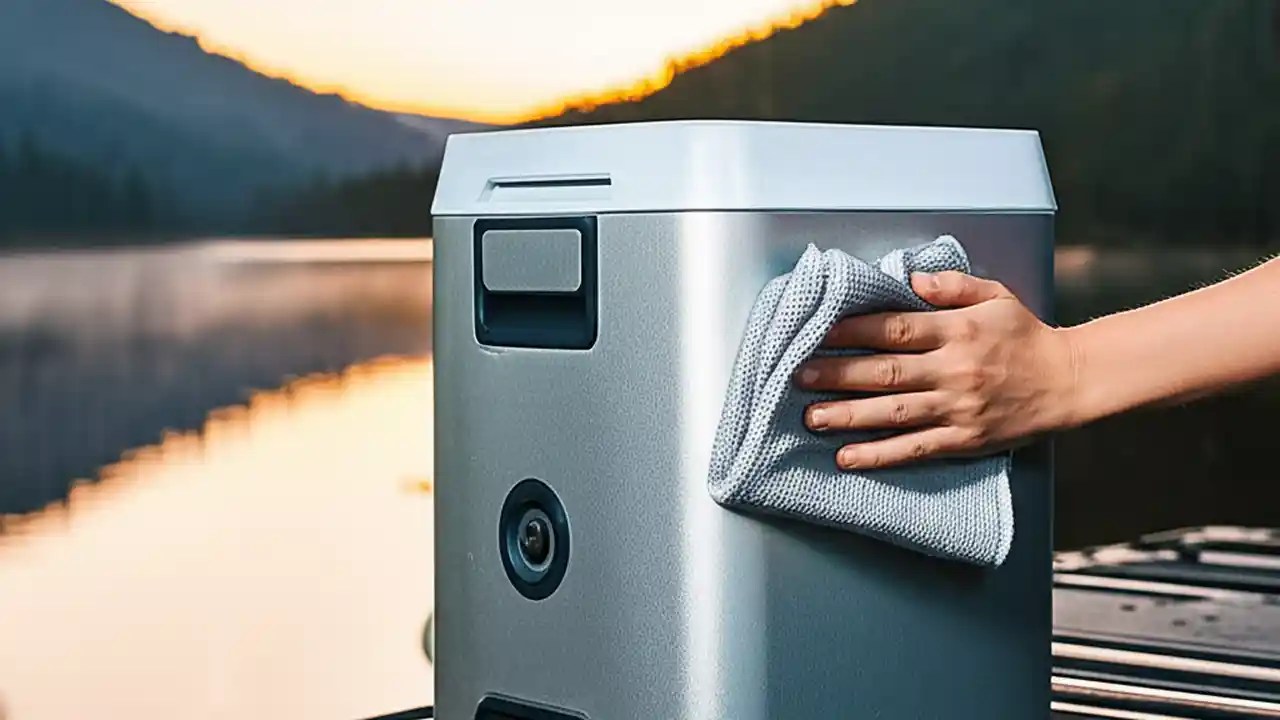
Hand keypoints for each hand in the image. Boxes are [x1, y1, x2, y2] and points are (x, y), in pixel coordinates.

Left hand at [793, 271, 1080, 469]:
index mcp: (958, 331)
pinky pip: (914, 449)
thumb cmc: (1025, 336)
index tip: (817, 332)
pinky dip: (879, 456)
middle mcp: (954, 370)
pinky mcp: (963, 439)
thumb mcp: (995, 296)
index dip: (853, 331)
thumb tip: (908, 280)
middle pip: (886, 372)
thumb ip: (951, 286)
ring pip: (893, 413)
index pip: (894, 329)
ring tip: (812, 417)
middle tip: (798, 376)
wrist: (1068, 381)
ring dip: (848, 416)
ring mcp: (958, 408)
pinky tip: (848, 458)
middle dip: (838, 375)